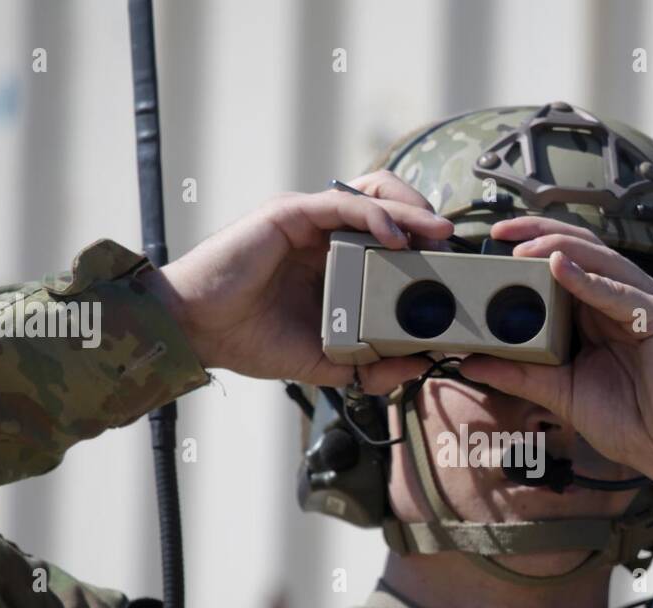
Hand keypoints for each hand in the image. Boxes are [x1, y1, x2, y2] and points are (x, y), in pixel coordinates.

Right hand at [142, 171, 453, 393]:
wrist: (199, 332)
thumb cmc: (250, 340)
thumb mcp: (324, 359)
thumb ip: (368, 364)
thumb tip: (417, 368)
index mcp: (333, 263)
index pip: (389, 241)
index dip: (424, 249)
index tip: (454, 272)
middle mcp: (324, 235)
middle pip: (388, 208)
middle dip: (426, 222)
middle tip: (453, 246)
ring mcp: (308, 220)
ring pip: (373, 195)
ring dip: (411, 209)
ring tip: (437, 232)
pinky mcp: (291, 213)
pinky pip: (343, 203)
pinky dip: (377, 216)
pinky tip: (398, 239)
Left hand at [458, 217, 652, 495]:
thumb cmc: (633, 423)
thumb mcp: (563, 392)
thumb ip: (519, 373)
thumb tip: (470, 361)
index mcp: (604, 311)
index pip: (568, 262)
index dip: (533, 246)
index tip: (494, 243)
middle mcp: (628, 298)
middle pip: (584, 248)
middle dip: (541, 232)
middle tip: (501, 231)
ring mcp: (649, 303)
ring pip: (602, 259)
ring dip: (559, 248)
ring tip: (521, 250)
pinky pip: (622, 293)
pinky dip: (589, 279)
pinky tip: (559, 268)